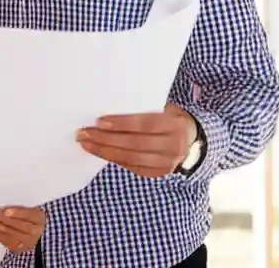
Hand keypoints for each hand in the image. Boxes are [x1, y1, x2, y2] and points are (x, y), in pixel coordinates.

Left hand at [0, 205, 44, 252]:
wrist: (34, 231)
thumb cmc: (27, 216)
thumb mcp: (27, 209)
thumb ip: (18, 207)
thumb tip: (2, 206)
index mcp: (39, 218)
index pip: (29, 215)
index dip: (17, 213)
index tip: (5, 211)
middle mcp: (37, 231)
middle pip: (22, 227)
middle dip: (6, 221)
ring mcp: (29, 242)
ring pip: (14, 236)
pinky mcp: (21, 248)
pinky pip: (8, 243)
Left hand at [77, 103, 197, 177]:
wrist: (194, 139)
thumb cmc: (171, 117)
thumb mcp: (165, 108)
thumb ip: (144, 109)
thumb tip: (110, 106)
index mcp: (175, 125)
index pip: (145, 124)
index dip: (122, 123)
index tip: (99, 121)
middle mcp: (173, 146)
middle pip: (134, 143)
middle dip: (106, 139)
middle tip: (84, 133)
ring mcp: (167, 163)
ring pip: (131, 158)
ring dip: (105, 151)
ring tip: (86, 144)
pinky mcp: (159, 172)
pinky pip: (133, 167)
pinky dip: (115, 159)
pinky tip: (100, 152)